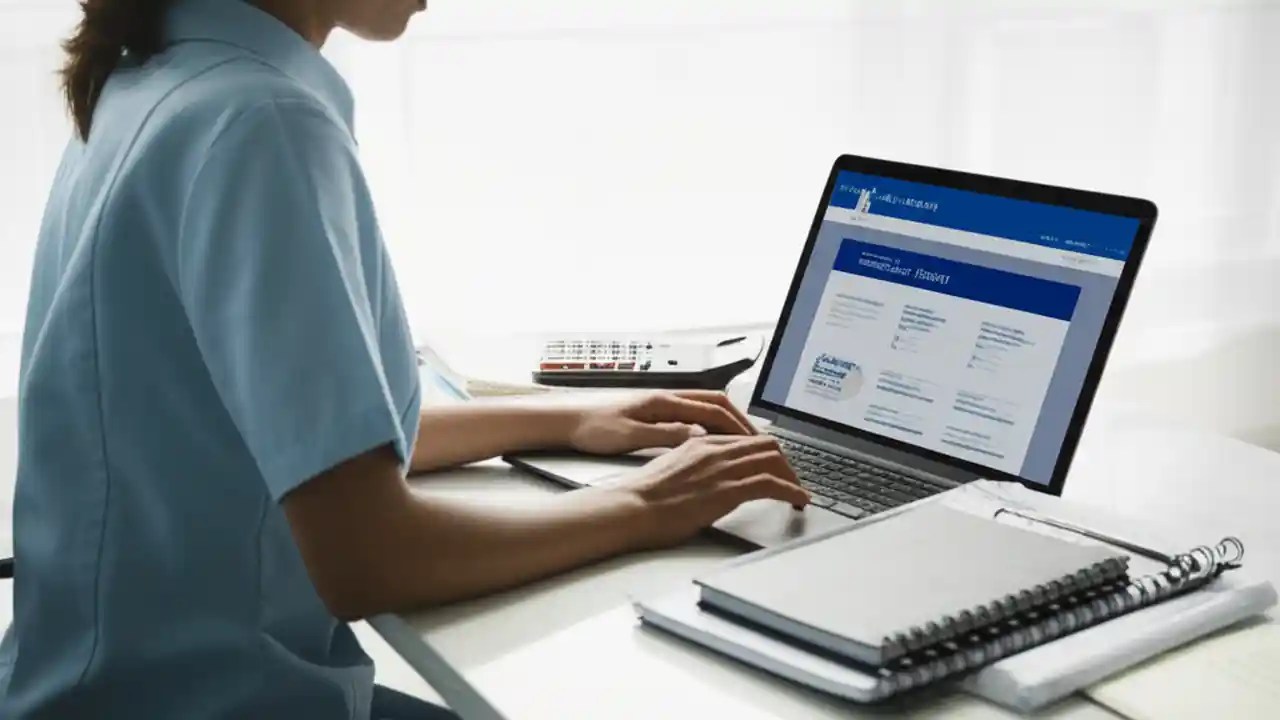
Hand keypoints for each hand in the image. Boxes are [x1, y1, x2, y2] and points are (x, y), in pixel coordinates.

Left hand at [568, 390, 756, 455]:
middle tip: (759, 442)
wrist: (565, 419)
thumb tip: (698, 436)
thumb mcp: (630, 435)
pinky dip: (710, 426)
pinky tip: (712, 443)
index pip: (713, 409)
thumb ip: (665, 434)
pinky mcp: (653, 413)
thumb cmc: (591, 426)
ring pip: (706, 408)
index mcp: (662, 401)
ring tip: (743, 443)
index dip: (737, 427)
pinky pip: (692, 416)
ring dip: (727, 423)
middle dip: (740, 422)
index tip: (755, 442)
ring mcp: (660, 404)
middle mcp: (665, 398)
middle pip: (716, 403)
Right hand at [611, 435, 809, 549]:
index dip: (766, 453)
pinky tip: (798, 500)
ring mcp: (722, 468)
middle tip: (791, 480)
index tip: (774, 467)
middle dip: (784, 462)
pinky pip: (771, 483)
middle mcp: (715, 449)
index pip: (745, 439)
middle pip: (765, 444)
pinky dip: (791, 491)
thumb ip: (692, 466)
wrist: (631, 507)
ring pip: (772, 459)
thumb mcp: (671, 470)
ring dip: (792, 476)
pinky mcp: (728, 489)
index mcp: (701, 443)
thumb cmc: (643, 496)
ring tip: (798, 492)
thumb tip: (705, 477)